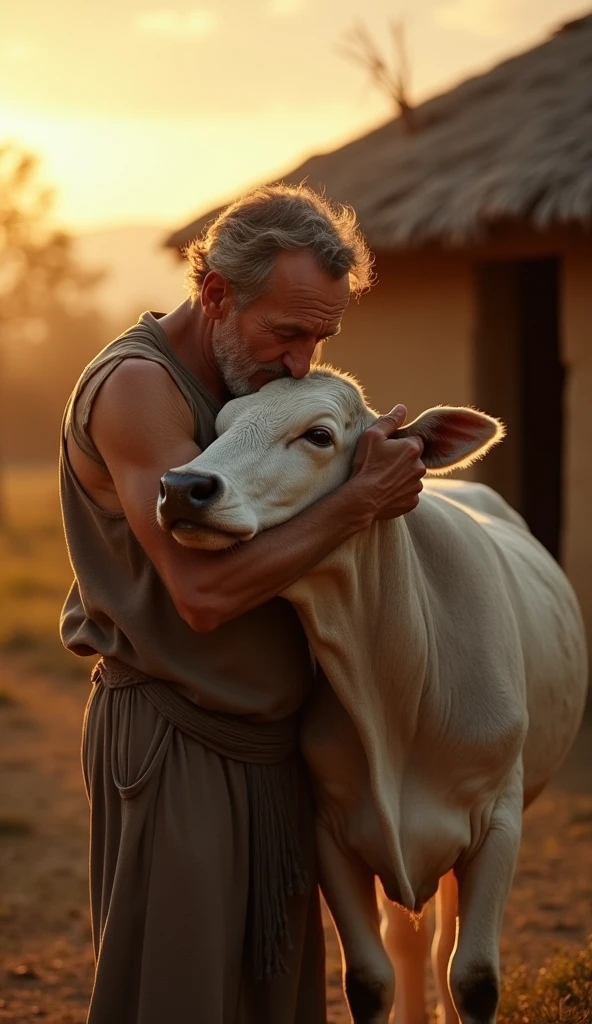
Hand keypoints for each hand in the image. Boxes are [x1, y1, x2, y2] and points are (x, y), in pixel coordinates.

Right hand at [350, 405, 425, 520]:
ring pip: (412, 478)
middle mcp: (420, 467)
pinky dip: (400, 493)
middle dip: (403, 461)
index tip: (387, 451)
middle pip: (414, 460)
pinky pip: (409, 494)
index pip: (414, 441)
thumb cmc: (366, 465)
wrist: (362, 499)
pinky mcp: (412, 502)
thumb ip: (390, 420)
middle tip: (383, 466)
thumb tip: (402, 408)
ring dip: (402, 477)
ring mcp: (417, 486)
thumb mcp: (372, 436)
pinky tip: (386, 493)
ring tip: (383, 480)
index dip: (400, 445)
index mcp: (412, 449)